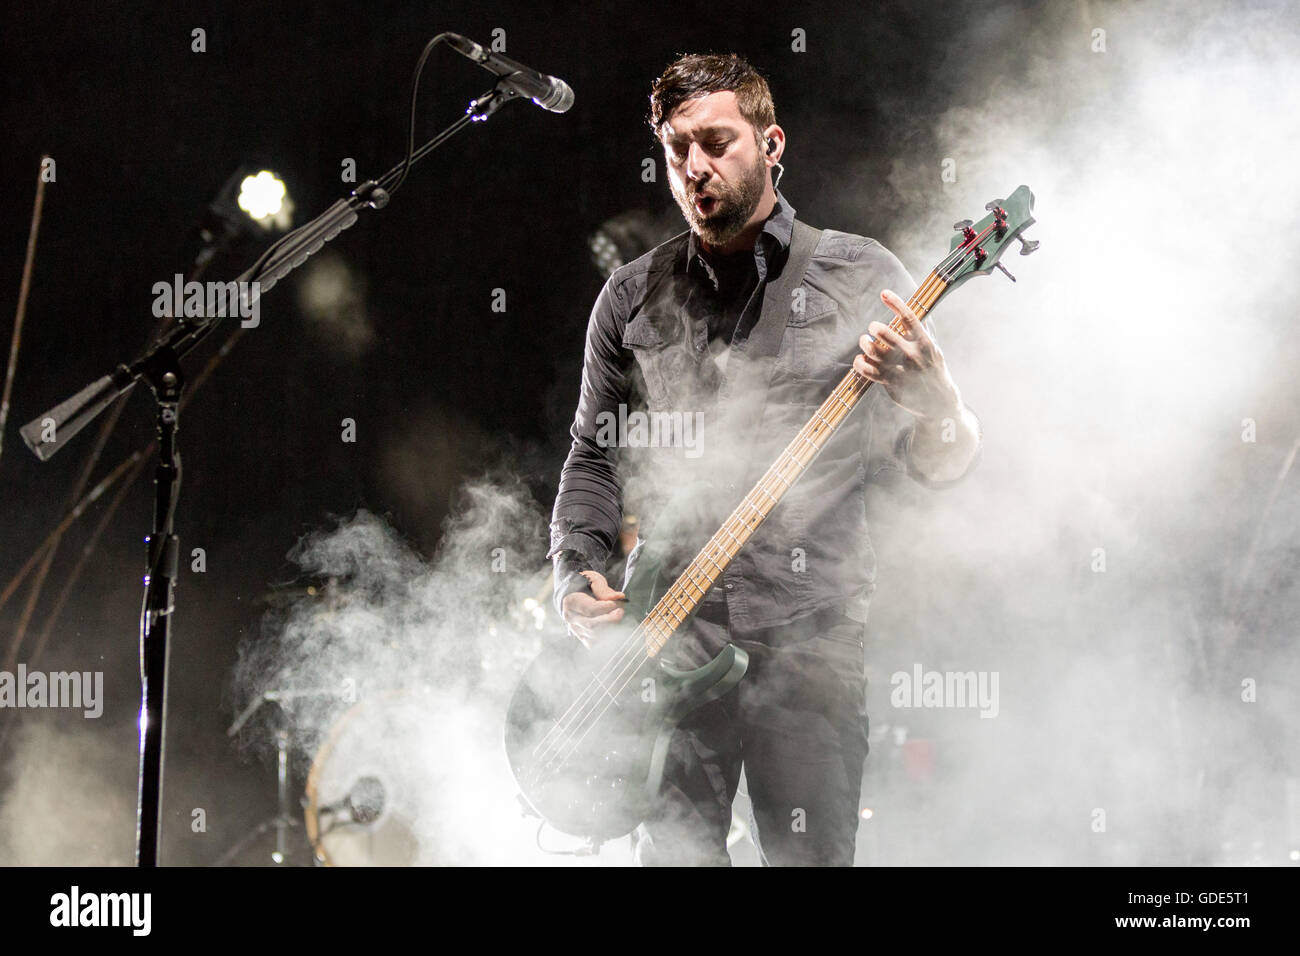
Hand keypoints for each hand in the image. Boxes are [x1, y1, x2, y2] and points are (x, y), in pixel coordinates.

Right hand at [561, 570, 626, 647]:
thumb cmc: (586, 585)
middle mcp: (571, 618)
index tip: (617, 602)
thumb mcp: (593, 580)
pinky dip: (606, 640)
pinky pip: (594, 644)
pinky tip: (614, 629)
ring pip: (594, 636)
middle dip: (610, 619)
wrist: (576, 593)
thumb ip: (604, 590)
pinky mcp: (582, 638)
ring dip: (610, 628)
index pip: (590, 609)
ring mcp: (576, 629)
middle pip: (592, 625)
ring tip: (618, 616)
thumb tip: (619, 597)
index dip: (606, 607)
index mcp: (570, 602)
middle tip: (620, 611)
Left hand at [852, 289, 961, 421]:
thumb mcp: (934, 349)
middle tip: (873, 327)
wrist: (939, 400)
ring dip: (864, 343)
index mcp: (923, 343)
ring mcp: (899, 369)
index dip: (895, 303)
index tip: (884, 293)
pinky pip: (867, 371)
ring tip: (865, 341)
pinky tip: (860, 359)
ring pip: (873, 350)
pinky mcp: (889, 382)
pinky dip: (859, 363)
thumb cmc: (933, 370)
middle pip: (885, 333)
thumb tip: (911, 312)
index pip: (908, 318)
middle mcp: (911, 354)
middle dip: (875, 327)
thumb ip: (921, 332)